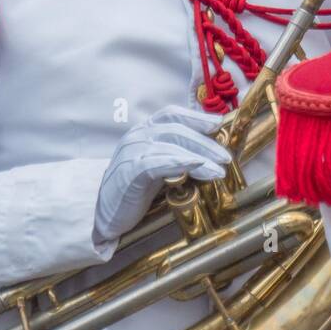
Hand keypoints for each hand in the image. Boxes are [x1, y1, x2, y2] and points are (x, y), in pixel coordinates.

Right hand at [95, 105, 231, 243]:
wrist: (105, 214)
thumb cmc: (135, 190)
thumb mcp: (159, 167)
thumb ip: (177, 155)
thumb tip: (210, 153)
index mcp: (144, 130)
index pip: (172, 115)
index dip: (196, 117)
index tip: (218, 124)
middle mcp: (137, 136)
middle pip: (177, 130)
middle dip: (205, 142)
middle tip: (225, 157)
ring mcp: (132, 151)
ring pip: (171, 145)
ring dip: (199, 156)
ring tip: (218, 170)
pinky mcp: (129, 171)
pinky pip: (157, 162)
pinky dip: (179, 162)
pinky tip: (196, 166)